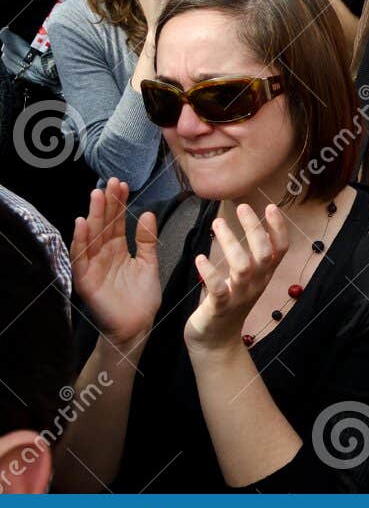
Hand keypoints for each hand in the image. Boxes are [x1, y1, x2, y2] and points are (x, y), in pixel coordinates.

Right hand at [70, 178, 160, 349]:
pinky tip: (81, 223)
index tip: (123, 185)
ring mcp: (93, 266)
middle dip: (106, 204)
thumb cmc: (142, 297)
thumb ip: (147, 240)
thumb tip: (147, 213)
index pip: (117, 222)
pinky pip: (81, 257)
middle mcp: (104, 255)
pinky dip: (80, 241)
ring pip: (91, 236)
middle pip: (104, 225)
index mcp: (118, 250)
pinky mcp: (85, 279)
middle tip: (111, 182)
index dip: (119, 204)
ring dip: (93, 215)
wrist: (137, 325)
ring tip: (96, 194)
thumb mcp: (149, 263)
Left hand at [183, 204, 290, 351]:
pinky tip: (200, 258)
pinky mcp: (220, 308)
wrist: (216, 341)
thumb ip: (251, 257)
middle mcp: (256, 284)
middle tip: (242, 207)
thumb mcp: (247, 279)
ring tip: (217, 223)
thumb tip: (253, 226)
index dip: (279, 228)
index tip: (271, 207)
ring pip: (242, 267)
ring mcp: (239, 296)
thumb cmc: (228, 303)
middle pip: (263, 253)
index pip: (280, 249)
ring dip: (231, 243)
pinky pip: (218, 289)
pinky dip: (209, 272)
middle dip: (254, 228)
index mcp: (264, 276)